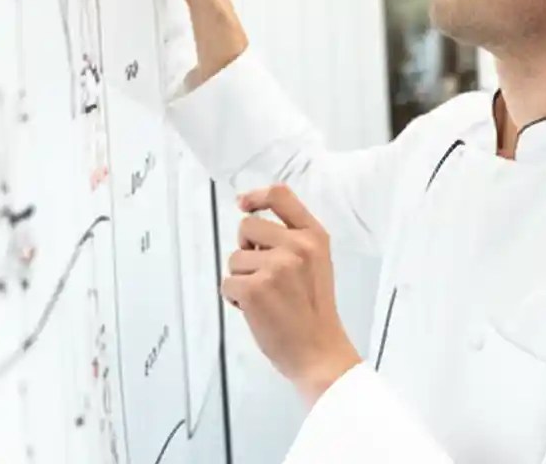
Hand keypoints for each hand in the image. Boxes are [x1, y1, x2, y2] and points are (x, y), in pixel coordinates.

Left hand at [222, 184, 361, 406]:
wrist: (318, 350)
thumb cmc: (313, 310)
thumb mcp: (317, 262)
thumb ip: (292, 238)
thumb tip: (249, 216)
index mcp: (314, 236)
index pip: (281, 195)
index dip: (256, 196)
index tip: (243, 204)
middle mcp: (296, 246)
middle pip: (247, 227)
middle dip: (247, 249)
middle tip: (266, 276)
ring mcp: (276, 267)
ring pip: (234, 258)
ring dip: (242, 278)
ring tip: (267, 298)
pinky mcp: (255, 289)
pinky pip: (227, 283)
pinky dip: (235, 298)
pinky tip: (257, 311)